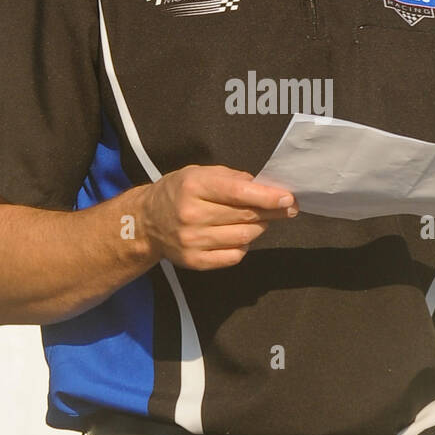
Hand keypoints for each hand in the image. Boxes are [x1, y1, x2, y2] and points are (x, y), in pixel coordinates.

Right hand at [141, 164, 297, 270]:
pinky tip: (240, 236)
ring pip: (244, 237)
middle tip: (287, 208)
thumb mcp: (199, 173)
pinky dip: (244, 246)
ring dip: (259, 228)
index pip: (239, 193)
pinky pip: (234, 256)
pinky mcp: (195, 261)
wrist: (145, 223)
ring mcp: (192, 241)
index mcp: (193, 187)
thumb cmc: (178, 192)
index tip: (288, 198)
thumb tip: (265, 187)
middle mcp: (192, 215)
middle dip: (272, 212)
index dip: (268, 197)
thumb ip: (231, 178)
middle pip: (246, 216)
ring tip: (260, 219)